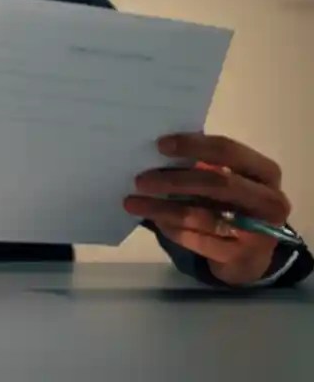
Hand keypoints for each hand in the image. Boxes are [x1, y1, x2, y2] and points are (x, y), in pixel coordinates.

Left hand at [125, 133, 291, 284]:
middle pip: (218, 183)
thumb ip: (203, 166)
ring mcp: (258, 232)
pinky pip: (196, 240)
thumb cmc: (233, 207)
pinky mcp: (240, 256)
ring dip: (162, 208)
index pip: (229, 151)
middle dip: (175, 180)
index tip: (160, 145)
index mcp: (265, 172)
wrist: (252, 256)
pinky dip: (171, 229)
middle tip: (140, 180)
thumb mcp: (229, 182)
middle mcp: (269, 201)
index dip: (193, 146)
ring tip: (133, 203)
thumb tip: (157, 152)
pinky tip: (153, 221)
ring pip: (203, 216)